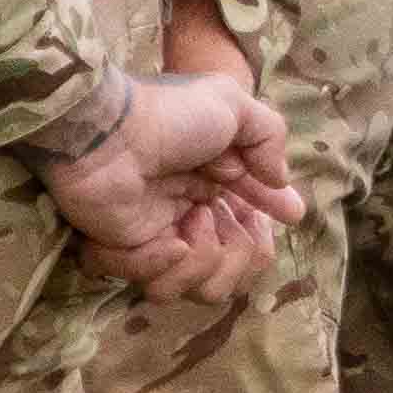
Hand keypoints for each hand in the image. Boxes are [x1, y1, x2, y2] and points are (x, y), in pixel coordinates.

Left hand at [48, 55, 291, 300]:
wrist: (106, 130)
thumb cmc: (168, 115)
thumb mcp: (232, 105)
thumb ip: (268, 136)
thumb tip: (281, 183)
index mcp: (215, 186)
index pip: (254, 233)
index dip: (267, 232)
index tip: (285, 216)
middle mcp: (189, 216)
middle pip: (235, 270)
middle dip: (240, 254)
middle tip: (216, 216)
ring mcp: (157, 237)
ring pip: (200, 287)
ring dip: (206, 261)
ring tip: (192, 223)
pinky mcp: (125, 252)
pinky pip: (156, 283)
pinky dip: (166, 266)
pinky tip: (169, 242)